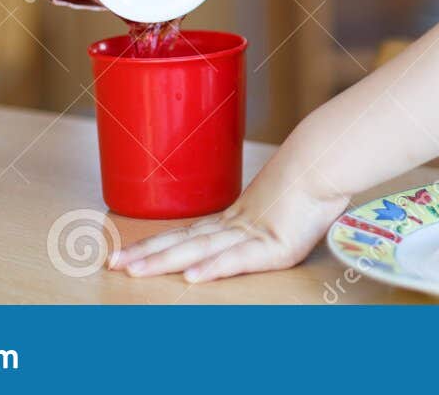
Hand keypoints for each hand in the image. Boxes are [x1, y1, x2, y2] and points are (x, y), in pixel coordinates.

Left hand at [107, 171, 350, 282]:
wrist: (327, 162)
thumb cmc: (310, 178)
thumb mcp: (280, 206)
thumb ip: (263, 219)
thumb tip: (255, 220)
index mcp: (236, 219)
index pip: (186, 235)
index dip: (155, 244)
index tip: (125, 253)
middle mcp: (237, 226)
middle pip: (183, 241)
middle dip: (146, 254)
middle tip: (112, 263)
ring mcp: (253, 234)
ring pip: (200, 249)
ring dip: (166, 261)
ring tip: (136, 271)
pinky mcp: (276, 245)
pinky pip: (240, 259)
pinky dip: (215, 267)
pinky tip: (193, 277)